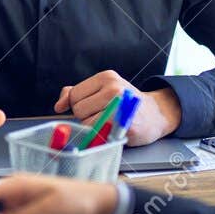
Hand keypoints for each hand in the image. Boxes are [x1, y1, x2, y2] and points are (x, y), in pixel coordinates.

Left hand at [53, 71, 180, 145]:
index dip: (80, 105)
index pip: (74, 94)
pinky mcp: (123, 125)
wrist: (155, 116)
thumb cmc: (125, 104)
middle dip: (86, 116)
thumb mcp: (102, 90)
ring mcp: (120, 106)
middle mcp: (114, 88)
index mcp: (106, 77)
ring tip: (109, 122)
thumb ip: (77, 93)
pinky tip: (113, 130)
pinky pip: (97, 133)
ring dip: (93, 127)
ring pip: (85, 123)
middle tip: (105, 115)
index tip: (95, 106)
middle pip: (78, 109)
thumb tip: (59, 106)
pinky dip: (100, 136)